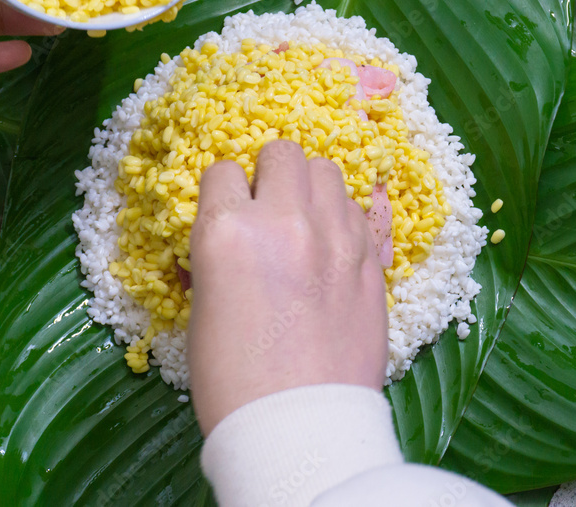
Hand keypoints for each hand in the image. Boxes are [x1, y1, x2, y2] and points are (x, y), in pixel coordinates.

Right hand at [188, 140, 387, 435]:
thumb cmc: (234, 379)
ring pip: (326, 170)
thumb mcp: (205, 305)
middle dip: (269, 174)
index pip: (222, 171)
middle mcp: (284, 220)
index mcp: (227, 232)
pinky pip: (355, 208)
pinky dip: (340, 218)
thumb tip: (236, 230)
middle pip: (282, 152)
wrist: (299, 424)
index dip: (223, 193)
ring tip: (303, 222)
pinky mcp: (370, 257)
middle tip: (268, 208)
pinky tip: (331, 247)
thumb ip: (222, 251)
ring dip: (309, 188)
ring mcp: (335, 236)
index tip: (229, 212)